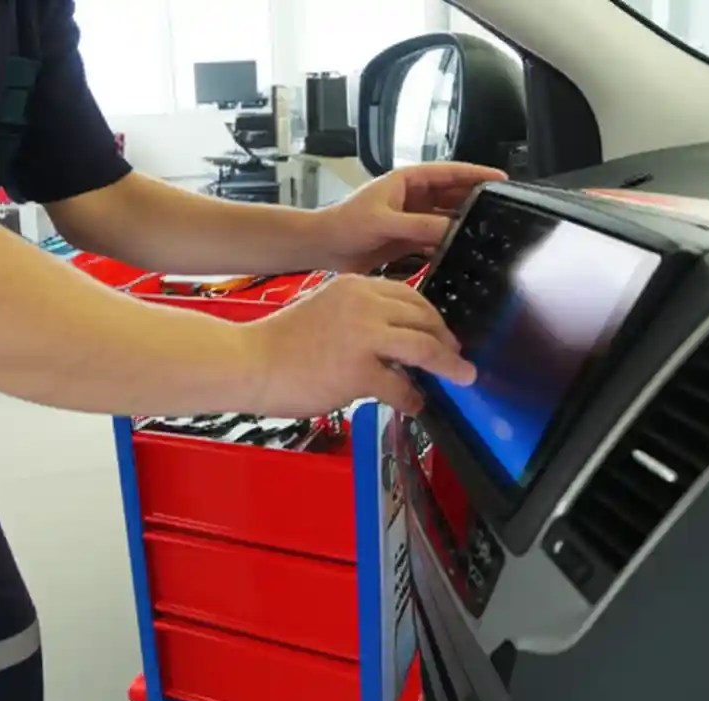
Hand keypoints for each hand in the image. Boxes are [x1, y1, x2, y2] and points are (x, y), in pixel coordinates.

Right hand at [242, 276, 476, 416]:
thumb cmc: (279, 344)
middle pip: (424, 316)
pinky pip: (401, 385)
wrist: (248, 362)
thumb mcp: (325, 310)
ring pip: (423, 346)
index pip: (409, 294)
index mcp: (355, 287)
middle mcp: (364, 304)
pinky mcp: (359, 370)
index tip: (441, 332)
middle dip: (446, 339)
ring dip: (448, 364)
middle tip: (456, 357)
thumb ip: (358, 318)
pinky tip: (415, 404)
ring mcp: (363, 336)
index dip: (432, 317)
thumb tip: (391, 342)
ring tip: (460, 376)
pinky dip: (413, 398)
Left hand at [316, 162, 507, 272]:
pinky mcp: (408, 240)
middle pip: (452, 196)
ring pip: (446, 219)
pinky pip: (436, 240)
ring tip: (488, 234)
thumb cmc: (345, 224)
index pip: (449, 173)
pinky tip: (463, 254)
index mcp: (408, 181)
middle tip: (502, 211)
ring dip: (463, 226)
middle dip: (475, 201)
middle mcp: (413, 197)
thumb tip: (452, 231)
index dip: (475, 174)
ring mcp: (412, 219)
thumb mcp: (384, 222)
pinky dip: (449, 245)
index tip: (500, 179)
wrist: (324, 247)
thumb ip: (419, 225)